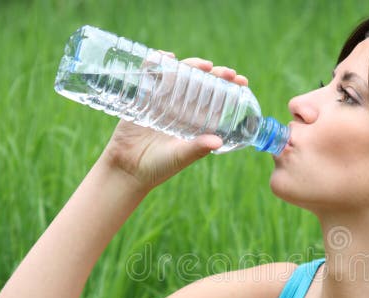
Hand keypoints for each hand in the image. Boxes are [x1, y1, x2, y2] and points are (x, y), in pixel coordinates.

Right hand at [96, 55, 249, 191]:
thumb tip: (218, 141)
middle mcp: (180, 108)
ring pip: (178, 75)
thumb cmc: (158, 167)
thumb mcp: (180, 157)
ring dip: (191, 65)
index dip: (229, 88)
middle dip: (215, 74)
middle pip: (200, 83)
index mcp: (194, 121)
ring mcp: (161, 101)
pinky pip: (150, 75)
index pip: (215, 99)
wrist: (126, 170)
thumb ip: (197, 148)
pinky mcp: (142, 97)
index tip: (242, 81)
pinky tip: (167, 57)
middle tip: (228, 73)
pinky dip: (157, 63)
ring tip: (204, 65)